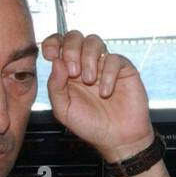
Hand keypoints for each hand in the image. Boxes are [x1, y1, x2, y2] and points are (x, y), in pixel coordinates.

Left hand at [42, 30, 154, 160]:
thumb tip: (56, 61)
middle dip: (71, 50)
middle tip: (74, 72)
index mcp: (67, 70)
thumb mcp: (63, 110)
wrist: (117, 139)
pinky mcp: (124, 69)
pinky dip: (108, 73)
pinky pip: (114, 58)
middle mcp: (85, 64)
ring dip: (88, 58)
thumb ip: (55, 86)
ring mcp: (104, 65)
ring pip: (94, 41)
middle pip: (75, 37)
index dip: (53, 43)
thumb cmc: (89, 125)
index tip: (51, 55)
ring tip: (89, 80)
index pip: (58, 43)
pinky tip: (105, 91)